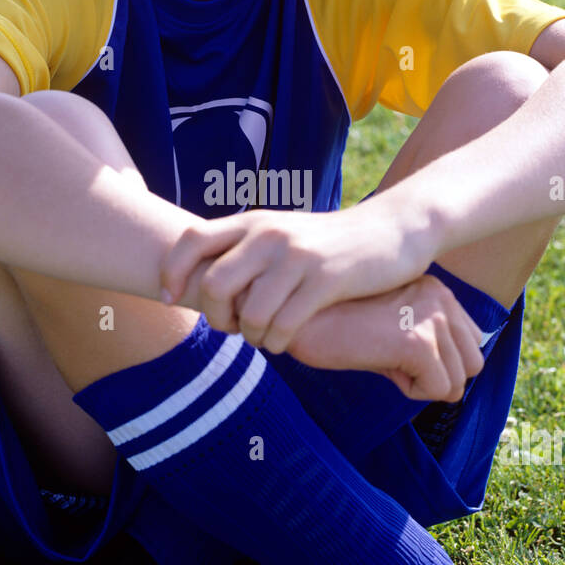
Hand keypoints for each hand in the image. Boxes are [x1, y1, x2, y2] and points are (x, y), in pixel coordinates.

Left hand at [159, 195, 434, 353]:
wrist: (393, 231)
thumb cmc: (329, 244)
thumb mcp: (281, 235)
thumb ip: (244, 252)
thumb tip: (198, 285)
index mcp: (253, 222)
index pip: (190, 241)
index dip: (171, 273)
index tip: (172, 299)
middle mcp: (269, 234)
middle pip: (213, 285)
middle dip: (215, 317)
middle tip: (232, 327)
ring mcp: (297, 256)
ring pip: (249, 313)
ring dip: (251, 336)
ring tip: (264, 336)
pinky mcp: (326, 280)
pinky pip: (284, 325)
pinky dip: (277, 342)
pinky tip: (285, 339)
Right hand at [284, 274, 486, 400]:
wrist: (298, 315)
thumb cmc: (335, 323)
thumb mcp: (389, 323)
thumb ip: (422, 340)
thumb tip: (450, 384)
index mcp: (436, 290)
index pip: (472, 342)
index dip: (439, 360)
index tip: (400, 352)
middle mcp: (440, 298)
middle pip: (472, 364)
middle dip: (436, 377)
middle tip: (392, 361)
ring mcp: (431, 318)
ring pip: (458, 382)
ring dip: (421, 385)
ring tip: (382, 360)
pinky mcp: (418, 342)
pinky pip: (437, 390)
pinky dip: (409, 391)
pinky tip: (379, 365)